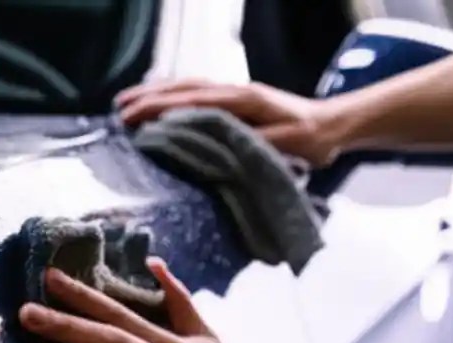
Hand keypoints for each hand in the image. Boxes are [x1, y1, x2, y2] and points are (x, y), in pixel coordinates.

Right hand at [115, 79, 342, 166]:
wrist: (334, 125)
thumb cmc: (312, 140)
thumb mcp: (288, 145)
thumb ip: (255, 142)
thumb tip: (221, 143)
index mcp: (244, 100)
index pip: (193, 101)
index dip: (161, 108)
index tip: (133, 117)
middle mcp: (235, 90)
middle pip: (184, 88)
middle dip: (149, 97)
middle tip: (119, 110)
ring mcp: (235, 92)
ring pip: (188, 86)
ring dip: (156, 92)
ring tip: (127, 102)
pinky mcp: (236, 100)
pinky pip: (197, 92)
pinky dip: (172, 95)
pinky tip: (158, 102)